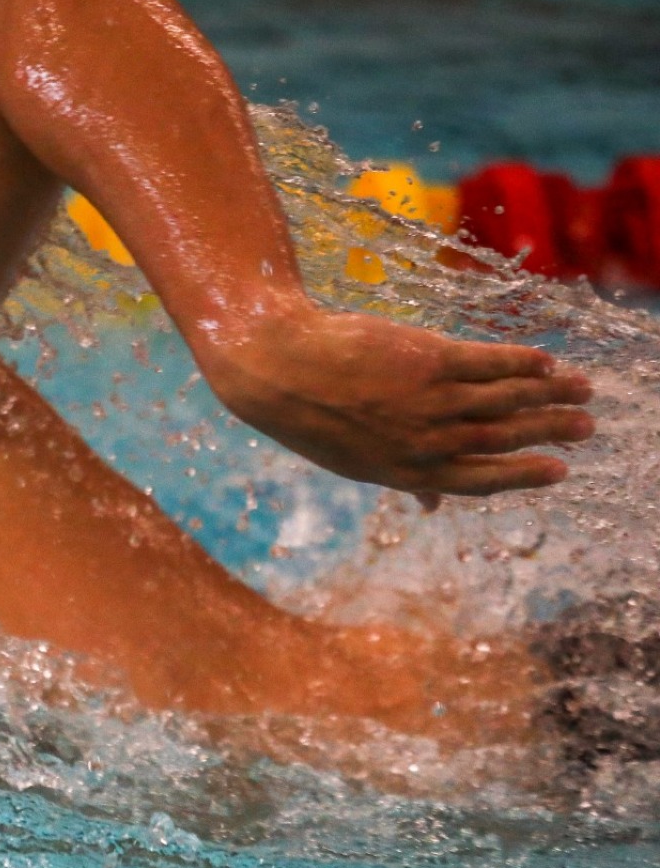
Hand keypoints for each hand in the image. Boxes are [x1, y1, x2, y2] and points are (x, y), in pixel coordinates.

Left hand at [197, 307, 593, 499]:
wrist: (278, 366)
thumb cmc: (312, 412)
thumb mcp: (353, 460)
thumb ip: (401, 479)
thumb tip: (432, 508)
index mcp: (406, 472)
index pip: (480, 479)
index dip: (524, 475)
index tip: (560, 470)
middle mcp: (426, 442)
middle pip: (504, 437)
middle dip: (551, 431)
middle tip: (588, 427)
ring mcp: (431, 401)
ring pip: (508, 398)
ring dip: (551, 393)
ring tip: (582, 389)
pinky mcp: (431, 360)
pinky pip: (491, 363)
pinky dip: (522, 361)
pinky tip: (545, 360)